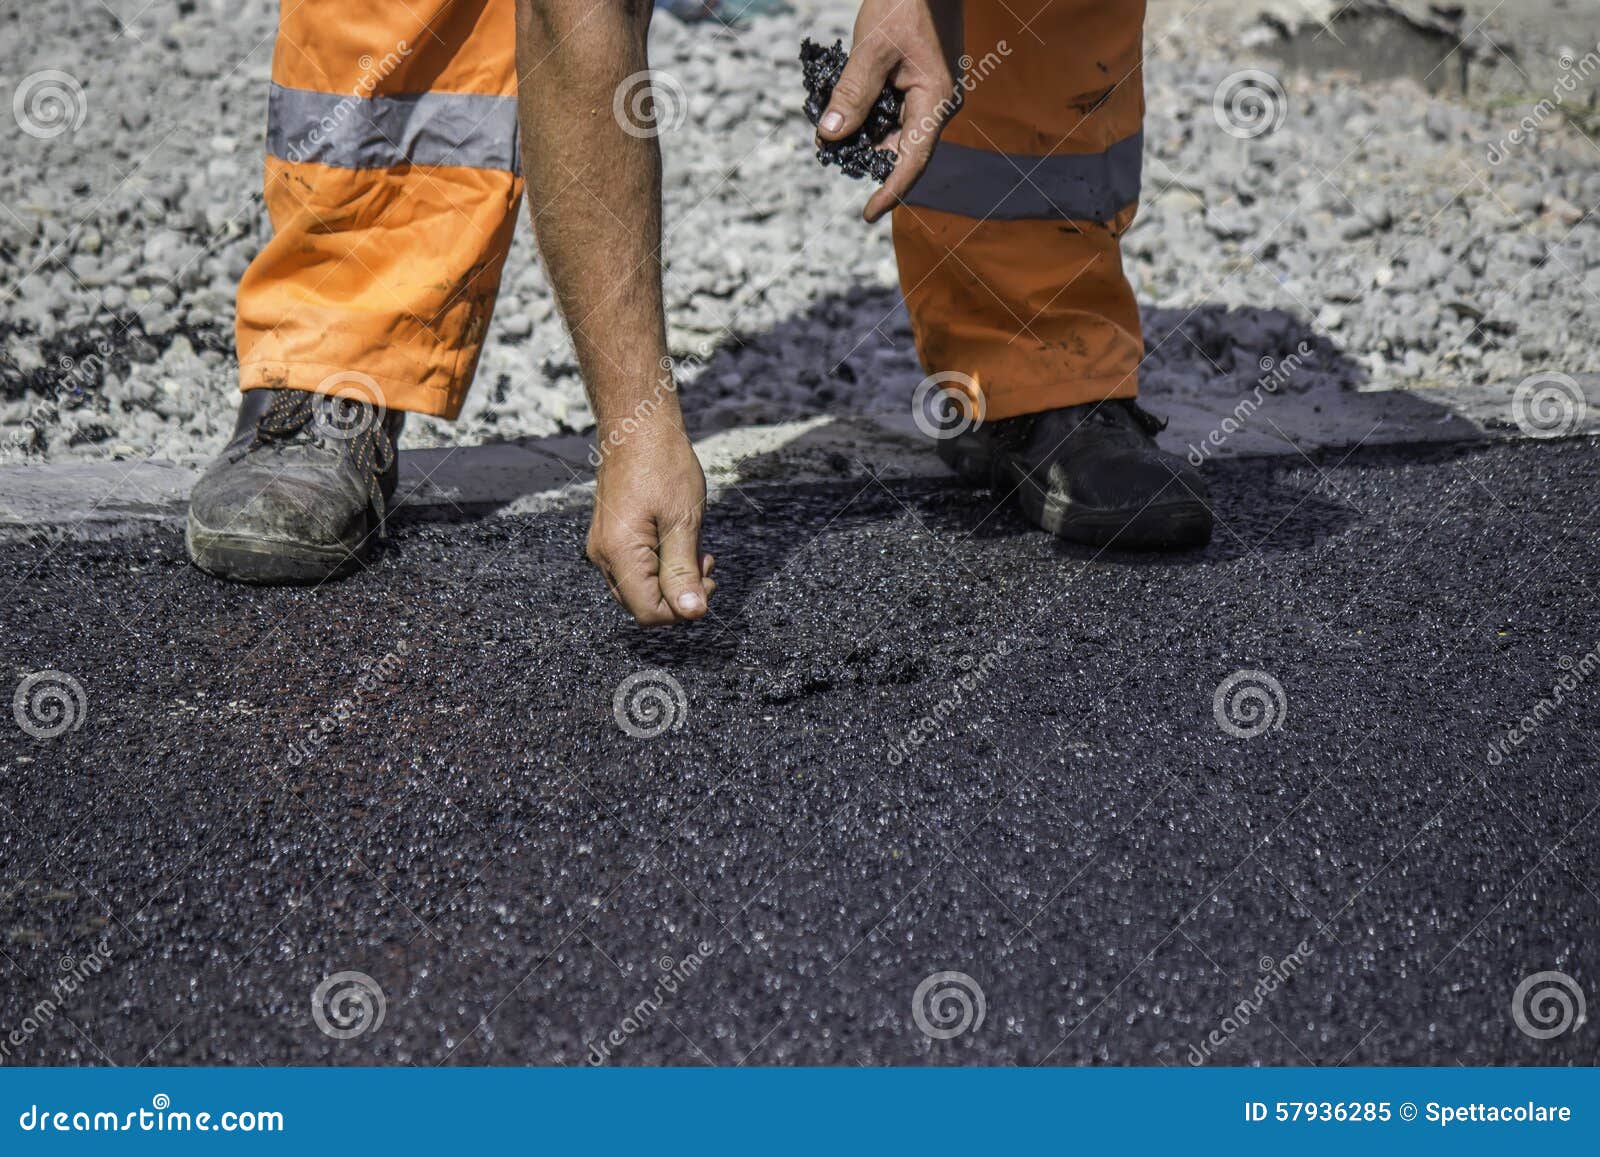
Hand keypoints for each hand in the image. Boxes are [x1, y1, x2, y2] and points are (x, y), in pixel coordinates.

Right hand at [587, 423, 714, 626]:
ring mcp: (603, 546)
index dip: (682, 609)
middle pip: (643, 604)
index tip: (708, 582)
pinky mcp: (610, 536)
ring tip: (696, 548)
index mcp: (619, 554)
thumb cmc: (663, 465)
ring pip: (640, 587)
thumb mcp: (683, 521)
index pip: (649, 613)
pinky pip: (635, 567)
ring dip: (672, 578)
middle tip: (706, 563)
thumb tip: (691, 613)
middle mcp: (603, 556)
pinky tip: (679, 540)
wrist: (637, 425)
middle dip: (679, 594)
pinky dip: (661, 564)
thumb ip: (684, 571)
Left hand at [817, 0, 961, 222]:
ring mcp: (931, 93)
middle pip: (903, 148)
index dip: (890, 192)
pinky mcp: (921, 81)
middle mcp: (937, 104)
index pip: (913, 161)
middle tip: (830, 153)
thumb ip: (852, 95)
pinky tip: (846, 107)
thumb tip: (830, 137)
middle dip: (867, 156)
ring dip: (866, 134)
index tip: (867, 215)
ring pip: (896, 129)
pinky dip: (870, 113)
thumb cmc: (905, 2)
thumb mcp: (871, 49)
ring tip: (832, 129)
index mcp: (935, 101)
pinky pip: (896, 110)